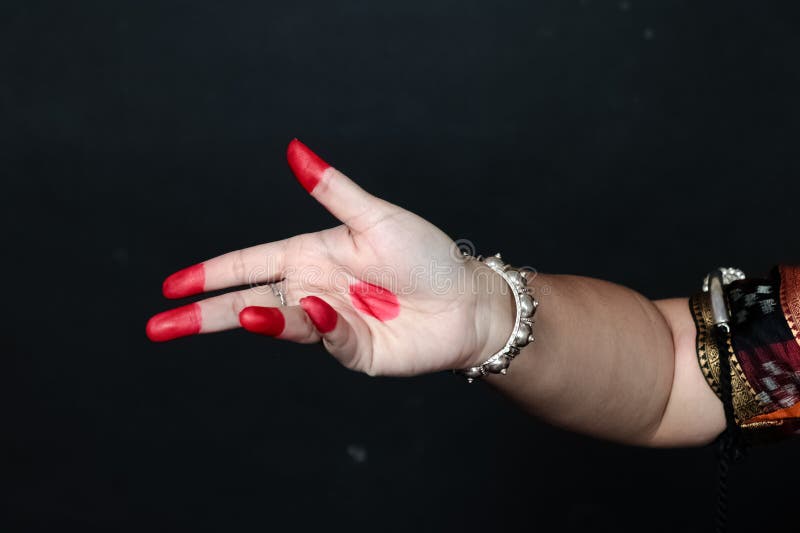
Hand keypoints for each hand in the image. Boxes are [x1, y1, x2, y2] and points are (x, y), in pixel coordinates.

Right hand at [146, 139, 513, 376]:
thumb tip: (294, 150)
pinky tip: (327, 312)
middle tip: (158, 327)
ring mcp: (331, 323)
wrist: (468, 302)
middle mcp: (313, 289)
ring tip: (246, 313)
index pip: (249, 264)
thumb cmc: (426, 255)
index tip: (171, 286)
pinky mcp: (352, 351)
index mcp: (311, 255)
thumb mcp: (376, 217)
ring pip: (282, 323)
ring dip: (261, 319)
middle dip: (203, 315)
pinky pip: (328, 340)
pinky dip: (321, 328)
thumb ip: (333, 190)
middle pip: (247, 301)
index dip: (209, 274)